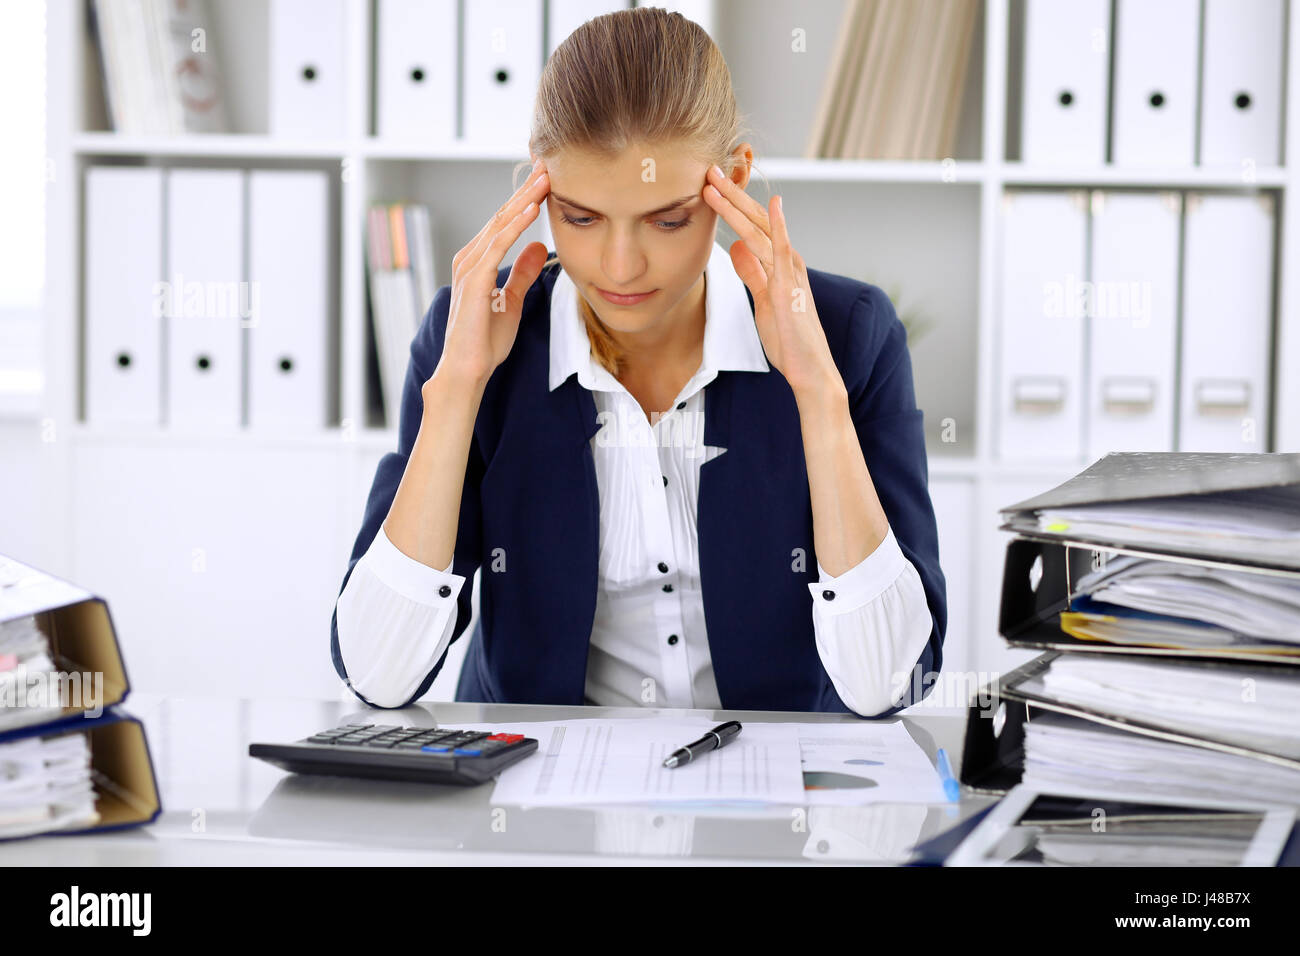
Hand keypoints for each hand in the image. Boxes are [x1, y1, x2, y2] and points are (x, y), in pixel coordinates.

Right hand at [434, 161, 552, 389]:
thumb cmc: (485, 340)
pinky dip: (515, 225)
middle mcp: (469, 257)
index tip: (548, 179)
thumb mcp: (512, 300)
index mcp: (477, 261)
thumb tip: (540, 246)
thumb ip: (523, 272)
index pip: (505, 222)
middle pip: (502, 215)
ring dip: (523, 199)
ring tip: (545, 178)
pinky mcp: (474, 280)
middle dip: (526, 190)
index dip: (526, 199)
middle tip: (549, 165)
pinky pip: (497, 245)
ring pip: (499, 224)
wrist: (468, 369)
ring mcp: (469, 267)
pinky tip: (531, 209)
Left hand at [701, 165, 842, 400]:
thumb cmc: (789, 339)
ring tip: (717, 183)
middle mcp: (787, 261)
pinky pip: (784, 252)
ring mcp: (791, 272)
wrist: (809, 369)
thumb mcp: (762, 299)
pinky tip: (773, 205)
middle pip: (755, 220)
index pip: (751, 226)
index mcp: (779, 263)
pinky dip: (779, 227)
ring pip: (761, 230)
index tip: (710, 185)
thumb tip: (736, 247)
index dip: (731, 204)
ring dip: (739, 205)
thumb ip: (752, 272)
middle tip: (708, 169)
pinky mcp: (792, 288)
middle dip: (731, 194)